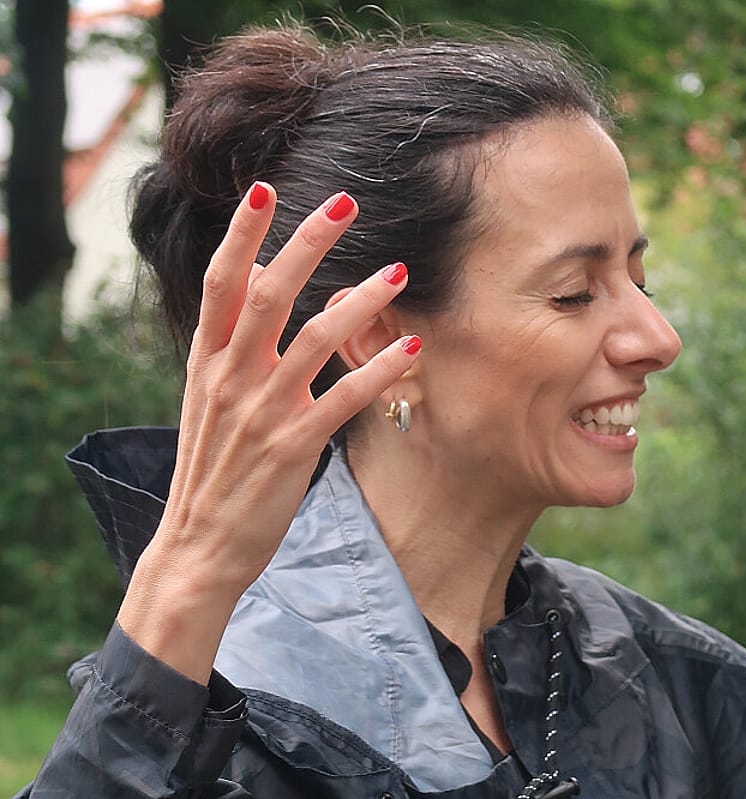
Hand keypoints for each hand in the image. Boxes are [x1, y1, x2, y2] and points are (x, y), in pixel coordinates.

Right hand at [118, 183, 418, 680]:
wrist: (196, 549)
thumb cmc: (213, 471)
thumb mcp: (210, 402)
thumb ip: (234, 349)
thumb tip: (262, 293)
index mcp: (206, 362)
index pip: (221, 284)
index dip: (242, 234)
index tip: (264, 188)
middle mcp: (229, 379)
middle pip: (268, 295)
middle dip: (306, 244)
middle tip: (346, 203)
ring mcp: (259, 413)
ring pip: (313, 342)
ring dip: (359, 303)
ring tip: (397, 273)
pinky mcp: (291, 449)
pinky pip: (342, 401)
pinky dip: (378, 373)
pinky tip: (411, 352)